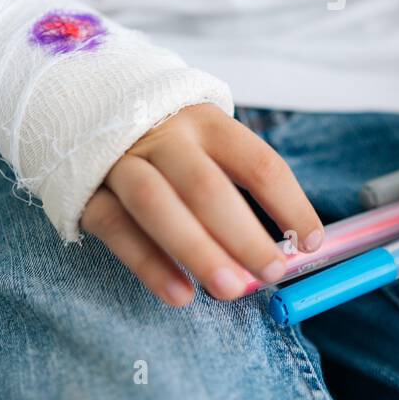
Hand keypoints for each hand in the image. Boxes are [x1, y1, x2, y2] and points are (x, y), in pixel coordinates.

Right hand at [79, 104, 324, 305]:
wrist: (87, 104)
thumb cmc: (168, 138)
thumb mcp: (206, 140)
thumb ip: (239, 184)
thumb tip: (290, 244)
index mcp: (206, 121)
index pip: (257, 162)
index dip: (289, 204)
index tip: (311, 242)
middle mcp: (164, 135)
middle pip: (206, 186)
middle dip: (243, 235)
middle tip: (272, 272)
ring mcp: (120, 159)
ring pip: (157, 205)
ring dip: (197, 251)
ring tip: (230, 290)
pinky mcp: (88, 188)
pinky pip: (117, 228)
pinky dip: (148, 264)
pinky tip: (179, 295)